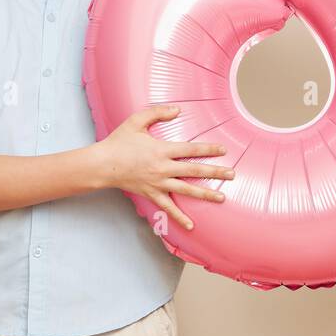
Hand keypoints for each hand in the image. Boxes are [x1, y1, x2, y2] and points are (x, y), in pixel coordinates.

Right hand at [95, 103, 232, 231]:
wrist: (103, 165)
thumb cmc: (119, 142)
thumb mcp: (136, 121)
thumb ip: (157, 112)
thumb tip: (178, 110)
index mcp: (162, 150)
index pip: (191, 150)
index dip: (208, 149)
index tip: (223, 150)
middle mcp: (163, 168)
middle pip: (194, 171)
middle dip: (215, 172)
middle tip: (232, 174)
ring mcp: (158, 183)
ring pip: (186, 190)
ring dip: (205, 194)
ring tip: (222, 197)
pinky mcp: (151, 194)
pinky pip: (168, 208)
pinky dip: (179, 217)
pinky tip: (191, 225)